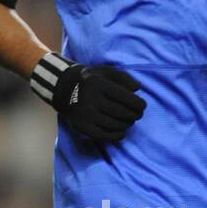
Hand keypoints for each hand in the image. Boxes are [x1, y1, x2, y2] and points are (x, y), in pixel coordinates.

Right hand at [30, 53, 145, 141]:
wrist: (64, 89)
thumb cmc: (91, 80)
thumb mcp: (105, 72)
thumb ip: (123, 77)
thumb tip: (137, 89)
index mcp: (99, 84)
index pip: (126, 98)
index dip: (138, 104)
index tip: (142, 106)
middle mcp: (92, 99)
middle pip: (122, 112)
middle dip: (134, 115)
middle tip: (137, 115)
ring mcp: (86, 114)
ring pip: (115, 125)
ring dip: (126, 125)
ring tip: (129, 121)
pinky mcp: (82, 126)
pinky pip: (104, 135)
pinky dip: (116, 136)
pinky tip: (122, 132)